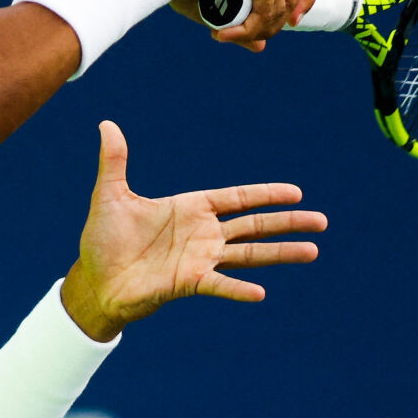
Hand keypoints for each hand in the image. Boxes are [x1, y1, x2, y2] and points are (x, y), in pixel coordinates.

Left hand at [61, 121, 325, 340]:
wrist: (95, 281)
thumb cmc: (104, 241)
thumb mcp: (110, 196)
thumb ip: (115, 162)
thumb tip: (107, 124)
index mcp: (191, 209)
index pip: (238, 198)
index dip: (266, 194)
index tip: (296, 192)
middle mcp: (203, 234)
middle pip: (255, 225)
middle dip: (288, 222)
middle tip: (322, 222)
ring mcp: (200, 260)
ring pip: (249, 255)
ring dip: (280, 253)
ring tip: (312, 251)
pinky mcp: (190, 284)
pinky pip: (220, 285)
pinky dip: (239, 289)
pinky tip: (261, 292)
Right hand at [153, 0, 316, 50]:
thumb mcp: (218, 7)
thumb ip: (243, 23)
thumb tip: (261, 47)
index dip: (300, 0)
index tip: (291, 23)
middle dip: (277, 21)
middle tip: (254, 38)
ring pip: (281, 4)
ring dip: (257, 29)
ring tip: (226, 35)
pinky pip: (268, 8)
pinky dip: (249, 28)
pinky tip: (224, 33)